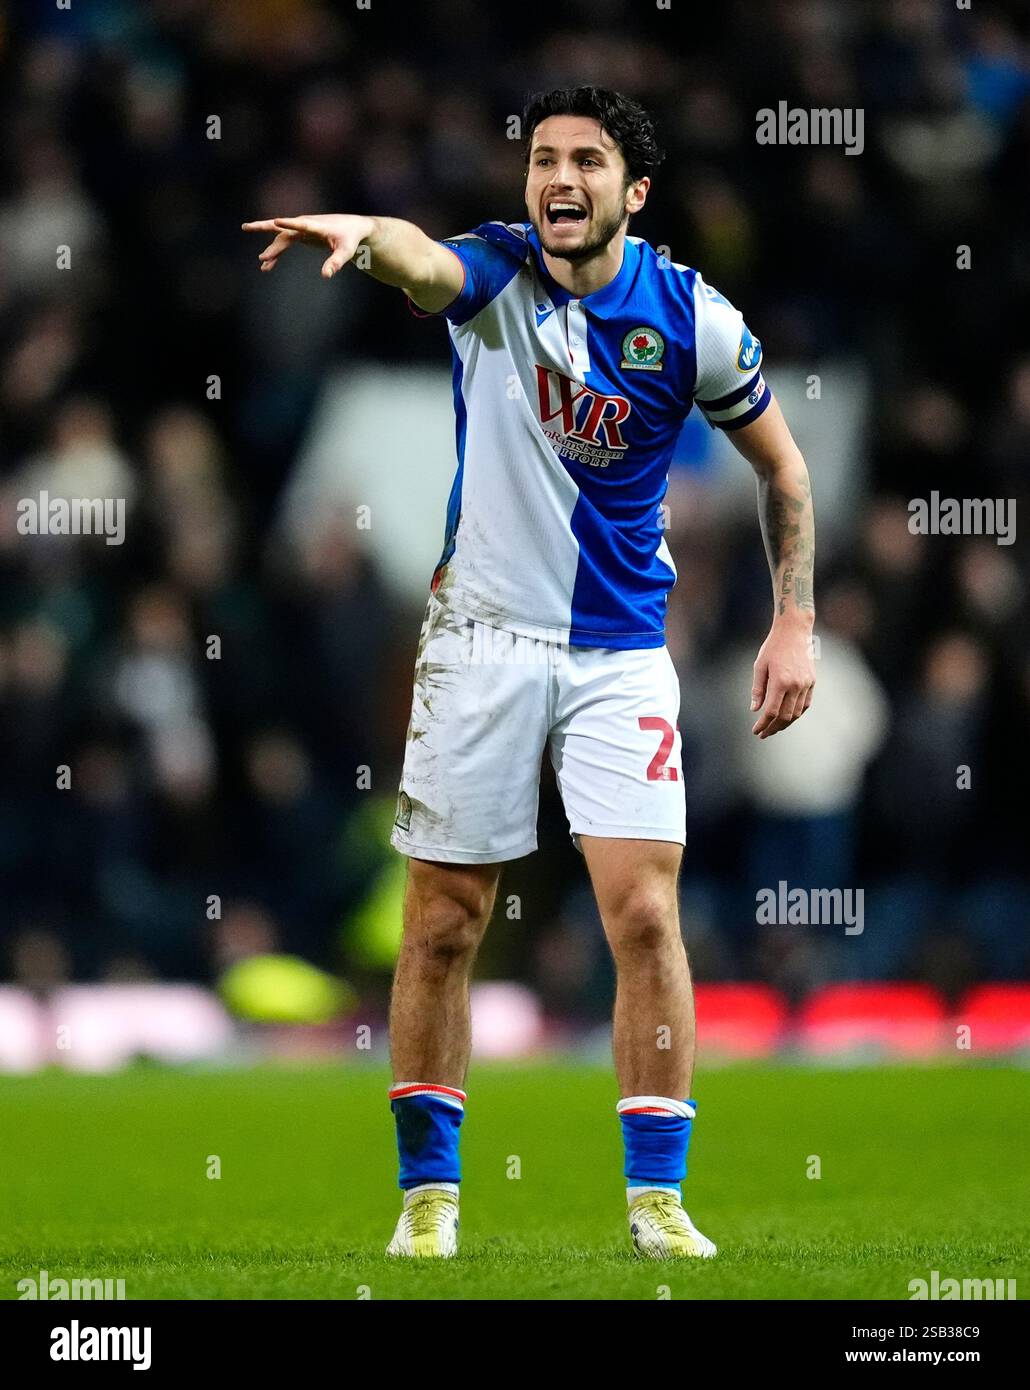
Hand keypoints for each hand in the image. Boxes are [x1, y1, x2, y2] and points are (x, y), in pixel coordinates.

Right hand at [241, 213, 374, 278]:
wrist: (352, 229)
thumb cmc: (350, 239)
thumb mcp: (346, 252)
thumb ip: (336, 262)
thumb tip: (326, 276)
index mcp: (315, 226)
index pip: (300, 224)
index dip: (288, 223)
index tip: (275, 222)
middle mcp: (304, 224)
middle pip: (281, 228)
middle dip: (264, 229)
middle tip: (246, 228)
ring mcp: (300, 228)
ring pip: (280, 237)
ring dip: (271, 250)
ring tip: (263, 264)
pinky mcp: (300, 234)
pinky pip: (283, 243)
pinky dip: (276, 253)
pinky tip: (267, 266)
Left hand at [750, 622, 815, 737]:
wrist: (794, 631)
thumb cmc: (773, 647)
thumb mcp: (759, 666)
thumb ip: (758, 689)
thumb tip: (755, 709)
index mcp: (780, 682)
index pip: (771, 711)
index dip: (763, 724)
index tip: (756, 731)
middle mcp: (795, 685)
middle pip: (785, 717)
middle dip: (773, 728)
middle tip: (763, 734)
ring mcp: (806, 684)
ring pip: (797, 713)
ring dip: (785, 724)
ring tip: (774, 728)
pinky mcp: (812, 682)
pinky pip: (805, 704)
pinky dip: (796, 714)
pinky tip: (788, 717)